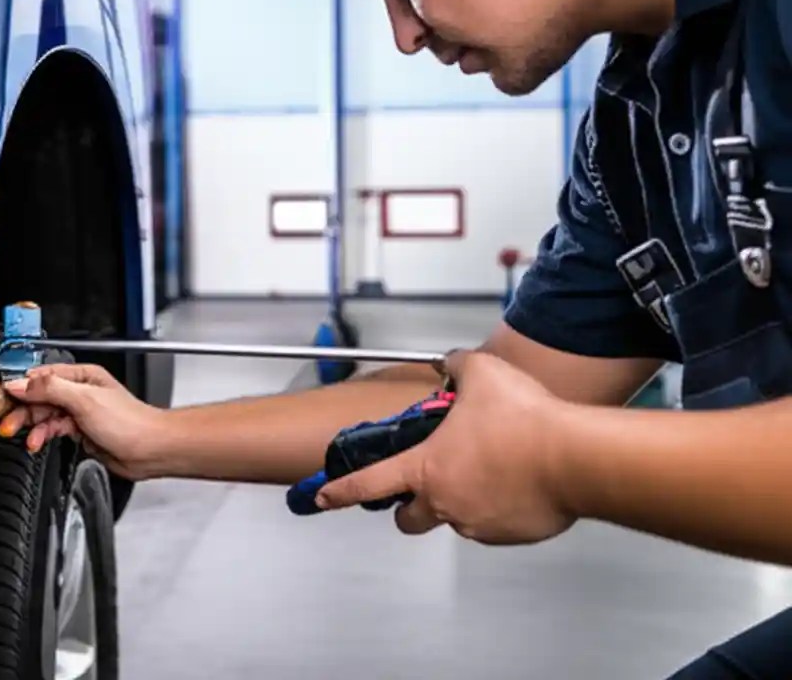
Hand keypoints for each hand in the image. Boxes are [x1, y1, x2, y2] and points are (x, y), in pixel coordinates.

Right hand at [0, 364, 169, 480]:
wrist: (149, 450)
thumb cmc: (129, 422)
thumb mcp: (83, 399)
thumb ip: (49, 390)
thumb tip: (20, 383)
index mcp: (81, 376)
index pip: (41, 376)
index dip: (20, 386)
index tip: (1, 397)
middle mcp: (79, 391)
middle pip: (39, 397)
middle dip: (21, 409)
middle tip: (6, 421)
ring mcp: (79, 412)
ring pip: (45, 415)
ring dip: (31, 426)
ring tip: (24, 437)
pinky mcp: (80, 431)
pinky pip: (54, 430)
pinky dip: (43, 436)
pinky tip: (37, 442)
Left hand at [316, 350, 576, 544]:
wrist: (575, 458)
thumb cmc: (523, 419)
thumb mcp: (483, 374)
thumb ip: (458, 366)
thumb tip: (450, 363)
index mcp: (426, 468)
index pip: (370, 484)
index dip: (341, 491)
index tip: (323, 497)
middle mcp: (446, 503)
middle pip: (410, 520)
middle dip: (411, 508)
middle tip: (428, 486)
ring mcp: (478, 524)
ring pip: (458, 519)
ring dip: (465, 502)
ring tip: (495, 470)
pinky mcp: (512, 536)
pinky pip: (497, 525)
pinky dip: (502, 509)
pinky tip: (521, 483)